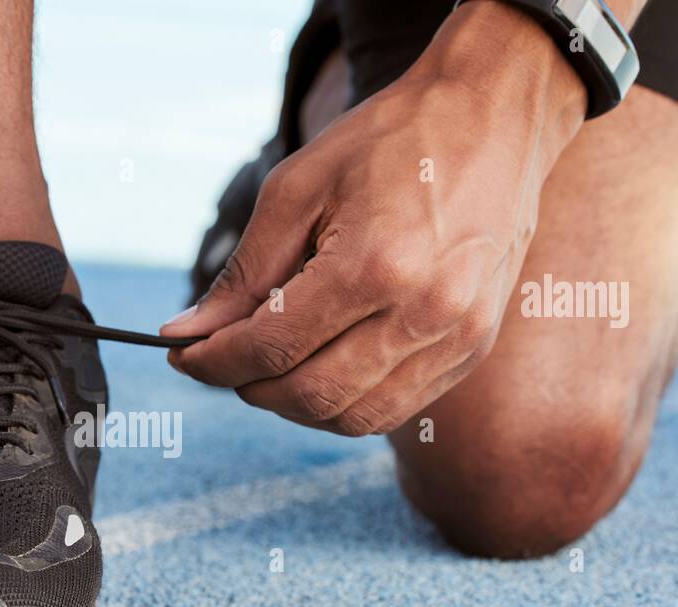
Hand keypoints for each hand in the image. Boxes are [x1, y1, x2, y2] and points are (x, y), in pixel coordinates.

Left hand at [163, 1, 585, 434]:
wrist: (495, 116)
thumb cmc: (391, 141)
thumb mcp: (297, 189)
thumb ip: (243, 272)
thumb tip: (188, 332)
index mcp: (376, 265)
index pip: (272, 347)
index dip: (215, 362)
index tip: (182, 355)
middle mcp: (424, 313)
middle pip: (311, 396)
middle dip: (249, 387)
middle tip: (222, 361)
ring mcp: (457, 337)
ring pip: (354, 418)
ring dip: (296, 406)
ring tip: (270, 367)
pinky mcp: (473, 349)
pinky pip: (396, 408)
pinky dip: (345, 404)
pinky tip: (320, 368)